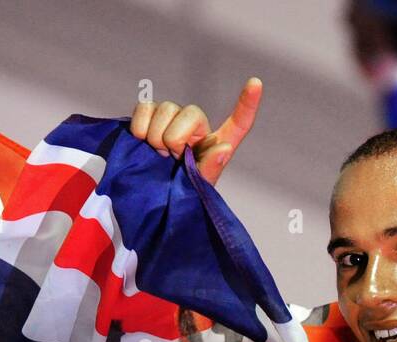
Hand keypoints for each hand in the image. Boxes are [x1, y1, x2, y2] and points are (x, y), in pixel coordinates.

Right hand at [129, 77, 262, 185]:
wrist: (150, 203)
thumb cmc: (180, 196)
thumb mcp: (199, 188)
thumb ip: (211, 168)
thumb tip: (224, 148)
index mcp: (215, 144)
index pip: (238, 123)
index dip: (247, 104)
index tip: (256, 83)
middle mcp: (196, 126)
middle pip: (190, 112)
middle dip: (174, 139)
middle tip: (170, 159)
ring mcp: (171, 119)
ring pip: (165, 108)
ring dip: (156, 137)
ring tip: (156, 155)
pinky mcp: (149, 116)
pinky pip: (144, 107)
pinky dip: (140, 125)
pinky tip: (141, 142)